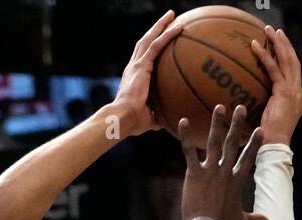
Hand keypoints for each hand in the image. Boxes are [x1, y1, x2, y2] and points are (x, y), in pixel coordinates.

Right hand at [112, 10, 182, 137]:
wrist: (123, 119)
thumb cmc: (133, 123)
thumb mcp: (148, 119)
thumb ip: (157, 116)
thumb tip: (167, 122)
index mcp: (134, 77)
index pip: (144, 56)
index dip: (151, 46)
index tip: (161, 39)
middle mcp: (134, 67)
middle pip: (146, 41)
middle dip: (157, 29)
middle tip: (168, 19)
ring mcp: (137, 64)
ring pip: (150, 38)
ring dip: (162, 25)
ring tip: (172, 15)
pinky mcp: (142, 66)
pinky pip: (157, 45)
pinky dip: (167, 35)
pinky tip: (178, 27)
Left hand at [180, 105, 267, 219]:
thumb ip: (254, 219)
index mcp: (237, 181)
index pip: (248, 158)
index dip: (254, 143)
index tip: (260, 129)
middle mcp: (225, 172)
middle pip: (233, 144)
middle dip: (237, 125)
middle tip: (240, 107)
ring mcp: (210, 171)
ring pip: (214, 142)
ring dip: (217, 123)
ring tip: (219, 107)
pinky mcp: (194, 174)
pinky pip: (189, 151)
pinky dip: (185, 136)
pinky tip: (183, 120)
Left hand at [252, 27, 301, 147]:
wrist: (274, 148)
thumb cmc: (267, 141)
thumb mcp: (268, 120)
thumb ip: (266, 108)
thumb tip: (250, 102)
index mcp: (296, 98)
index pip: (294, 71)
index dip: (288, 56)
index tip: (280, 44)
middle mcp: (297, 92)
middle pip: (293, 61)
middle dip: (285, 44)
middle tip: (275, 31)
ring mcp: (292, 92)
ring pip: (287, 60)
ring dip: (277, 43)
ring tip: (268, 30)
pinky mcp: (284, 94)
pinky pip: (273, 70)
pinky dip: (264, 56)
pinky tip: (254, 46)